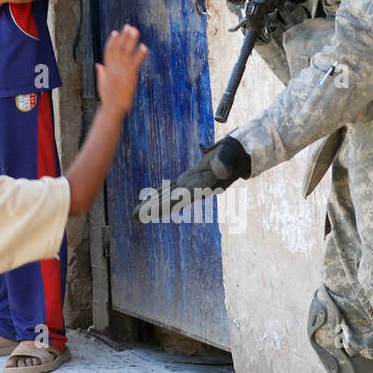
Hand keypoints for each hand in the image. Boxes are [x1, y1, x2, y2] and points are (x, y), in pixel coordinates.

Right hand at [96, 26, 147, 115]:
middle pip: (118, 47)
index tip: (115, 31)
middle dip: (123, 36)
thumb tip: (98, 64)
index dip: (112, 40)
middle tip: (128, 26)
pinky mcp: (131, 74)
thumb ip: (101, 72)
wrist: (113, 106)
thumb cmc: (108, 97)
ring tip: (135, 30)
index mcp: (107, 67)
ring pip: (127, 51)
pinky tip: (144, 46)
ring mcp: (123, 69)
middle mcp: (114, 66)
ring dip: (131, 40)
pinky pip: (136, 61)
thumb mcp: (101, 82)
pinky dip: (140, 53)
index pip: (109, 50)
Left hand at [133, 135, 250, 221]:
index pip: (177, 199)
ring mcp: (190, 185)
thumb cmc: (233, 155)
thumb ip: (224, 163)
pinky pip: (171, 189)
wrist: (238, 155)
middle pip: (168, 201)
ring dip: (153, 204)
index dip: (162, 206)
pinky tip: (150, 198)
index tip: (148, 213)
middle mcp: (193, 189)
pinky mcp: (189, 179)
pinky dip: (160, 194)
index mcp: (199, 186)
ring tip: (136, 212)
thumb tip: (220, 170)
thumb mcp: (229, 157)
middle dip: (152, 209)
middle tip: (133, 217)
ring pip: (167, 196)